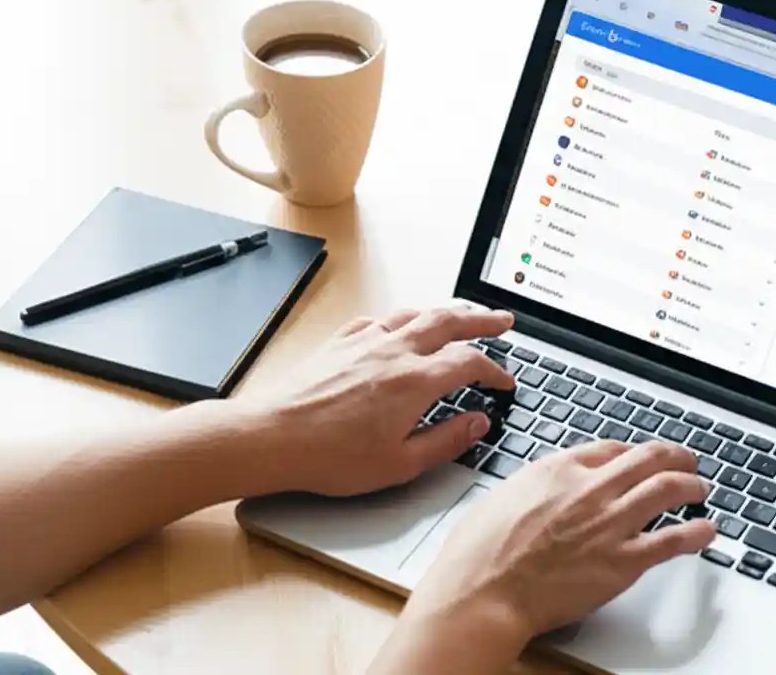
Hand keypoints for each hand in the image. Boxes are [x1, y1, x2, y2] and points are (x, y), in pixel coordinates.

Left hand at [240, 306, 515, 496]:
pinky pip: (377, 320)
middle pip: (449, 321)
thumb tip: (478, 424)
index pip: (470, 363)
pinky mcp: (338, 344)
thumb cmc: (330, 457)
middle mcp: (393, 353)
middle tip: (502, 320)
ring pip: (414, 314)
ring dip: (445, 311)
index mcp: (414, 382)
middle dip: (481, 319)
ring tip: (460, 314)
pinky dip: (399, 318)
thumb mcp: (400, 464)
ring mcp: (364, 343)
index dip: (495, 371)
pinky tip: (398, 325)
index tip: (505, 381)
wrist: (271, 437)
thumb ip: (446, 440)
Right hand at [373, 440, 716, 672]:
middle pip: (647, 459)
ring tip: (700, 489)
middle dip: (673, 457)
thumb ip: (532, 487)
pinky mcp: (622, 561)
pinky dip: (696, 532)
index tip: (640, 459)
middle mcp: (589, 489)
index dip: (632, 453)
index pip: (610, 449)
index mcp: (557, 469)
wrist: (481, 593)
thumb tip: (541, 490)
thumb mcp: (501, 496)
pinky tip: (706, 530)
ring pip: (667, 489)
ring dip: (691, 486)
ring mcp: (609, 523)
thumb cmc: (479, 555)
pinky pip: (672, 540)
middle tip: (685, 462)